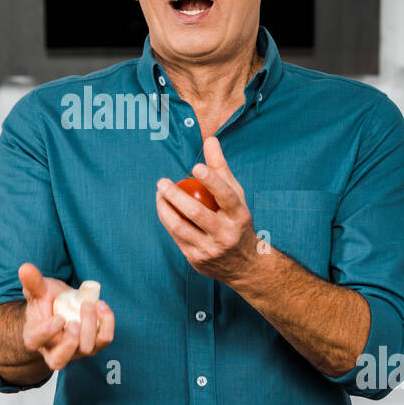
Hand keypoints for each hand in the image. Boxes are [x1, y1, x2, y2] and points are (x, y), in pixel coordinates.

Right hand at [17, 262, 114, 371]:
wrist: (61, 307)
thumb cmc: (46, 301)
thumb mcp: (38, 290)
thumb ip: (32, 281)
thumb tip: (25, 268)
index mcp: (34, 337)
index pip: (36, 341)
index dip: (47, 332)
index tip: (59, 318)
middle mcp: (54, 350)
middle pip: (60, 359)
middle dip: (71, 340)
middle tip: (75, 319)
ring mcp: (75, 351)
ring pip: (86, 349)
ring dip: (90, 326)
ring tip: (89, 304)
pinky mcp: (93, 345)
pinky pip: (104, 339)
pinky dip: (106, 323)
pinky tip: (101, 305)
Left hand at [155, 136, 258, 283]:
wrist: (244, 265)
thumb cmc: (236, 220)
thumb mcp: (236, 196)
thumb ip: (221, 168)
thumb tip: (210, 139)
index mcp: (239, 216)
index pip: (226, 195)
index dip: (211, 179)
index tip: (195, 166)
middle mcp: (226, 234)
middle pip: (197, 213)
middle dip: (175, 196)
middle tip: (162, 182)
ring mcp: (211, 249)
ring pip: (181, 227)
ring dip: (165, 208)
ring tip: (159, 193)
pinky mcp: (197, 259)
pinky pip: (176, 237)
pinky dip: (167, 220)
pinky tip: (162, 208)